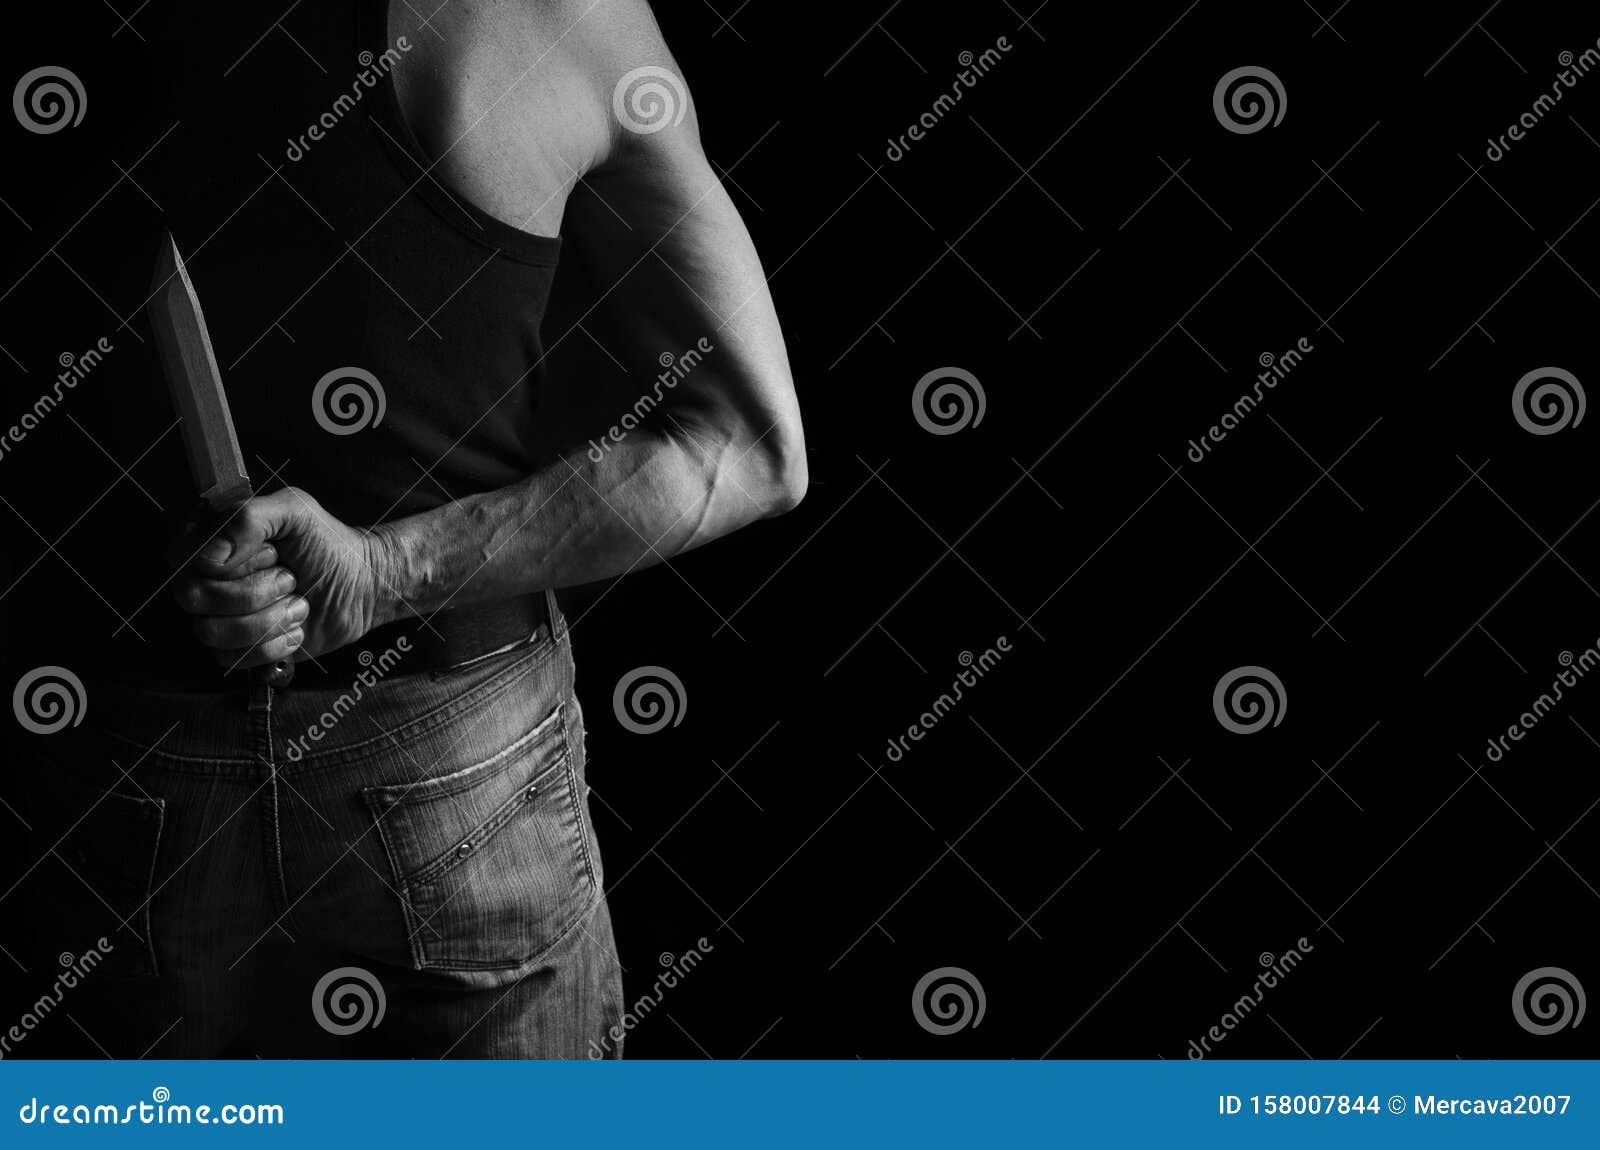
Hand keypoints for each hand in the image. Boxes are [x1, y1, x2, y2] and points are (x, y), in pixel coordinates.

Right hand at [170, 487, 388, 667]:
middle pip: (193, 597)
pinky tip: (295, 625)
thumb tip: (210, 556)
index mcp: (211, 539)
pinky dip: (274, 643)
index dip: (224, 560)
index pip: (182, 556)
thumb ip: (248, 517)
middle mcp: (206, 578)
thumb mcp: (295, 511)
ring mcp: (220, 616)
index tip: (269, 551)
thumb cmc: (327, 545)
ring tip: (296, 602)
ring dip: (268, 618)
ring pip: (211, 632)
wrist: (361, 586)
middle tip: (290, 577)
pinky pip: (232, 658)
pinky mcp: (238, 649)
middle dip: (254, 590)